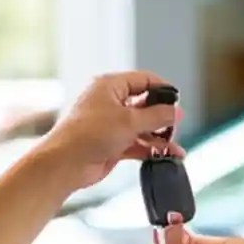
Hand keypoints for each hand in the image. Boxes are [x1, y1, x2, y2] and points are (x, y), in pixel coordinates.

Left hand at [35, 71, 185, 191]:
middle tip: (175, 126)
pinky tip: (165, 155)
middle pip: (145, 104)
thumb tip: (176, 112)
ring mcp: (111, 124)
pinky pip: (138, 143)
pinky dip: (151, 149)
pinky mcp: (112, 144)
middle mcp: (110, 102)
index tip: (177, 101)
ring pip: (143, 126)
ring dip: (159, 137)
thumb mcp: (130, 121)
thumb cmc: (87, 135)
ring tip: (174, 147)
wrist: (66, 163)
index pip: (143, 80)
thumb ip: (157, 116)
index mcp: (109, 86)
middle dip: (162, 117)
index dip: (162, 89)